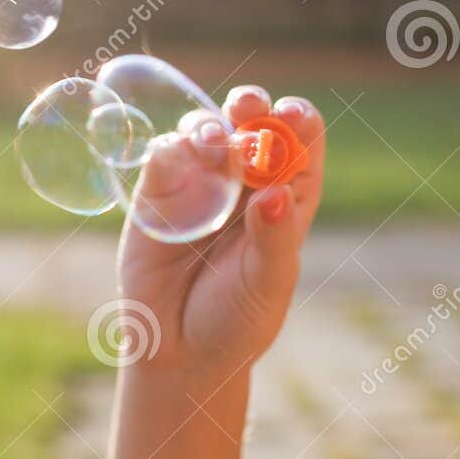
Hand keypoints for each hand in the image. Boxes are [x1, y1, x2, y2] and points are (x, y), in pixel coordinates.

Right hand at [117, 86, 324, 380]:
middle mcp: (246, 179)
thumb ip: (274, 239)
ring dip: (208, 126)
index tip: (290, 116)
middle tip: (247, 108)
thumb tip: (276, 195)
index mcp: (288, 194)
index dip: (297, 120)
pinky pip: (163, 156)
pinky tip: (175, 156)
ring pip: (206, 130)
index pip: (301, 140)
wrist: (180, 351)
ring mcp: (201, 181)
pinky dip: (169, 148)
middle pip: (253, 123)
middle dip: (251, 106)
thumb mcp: (267, 283)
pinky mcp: (158, 192)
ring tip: (211, 143)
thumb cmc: (238, 318)